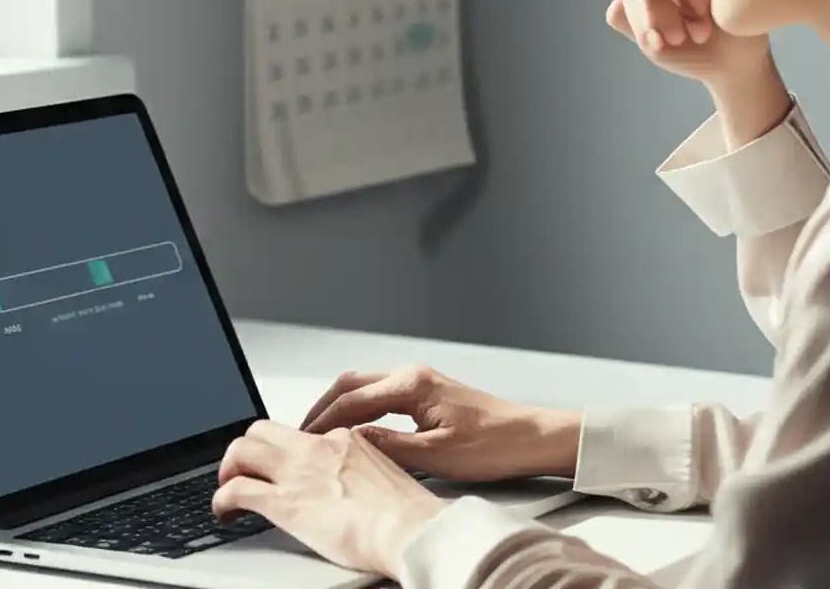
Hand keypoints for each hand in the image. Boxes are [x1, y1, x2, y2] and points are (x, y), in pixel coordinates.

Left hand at [213, 420, 444, 577]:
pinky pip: (235, 490)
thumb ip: (364, 472)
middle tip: (245, 471)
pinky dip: (221, 500)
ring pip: (241, 450)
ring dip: (228, 469)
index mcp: (344, 440)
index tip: (279, 465)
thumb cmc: (408, 514)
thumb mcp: (386, 476)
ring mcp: (297, 472)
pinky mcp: (284, 501)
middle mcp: (317, 447)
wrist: (411, 529)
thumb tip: (356, 487)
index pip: (301, 434)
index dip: (283, 451)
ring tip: (228, 489)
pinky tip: (225, 513)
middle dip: (247, 449)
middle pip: (262, 429)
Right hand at [300, 365, 581, 481]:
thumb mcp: (436, 454)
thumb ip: (388, 446)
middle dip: (321, 407)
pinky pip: (381, 395)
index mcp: (411, 385)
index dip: (321, 421)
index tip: (300, 438)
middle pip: (351, 384)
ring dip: (339, 407)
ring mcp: (420, 382)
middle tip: (299, 432)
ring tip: (318, 432)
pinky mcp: (427, 394)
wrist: (530, 438)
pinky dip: (359, 409)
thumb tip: (349, 441)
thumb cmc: (493, 444)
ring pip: (364, 387)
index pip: (351, 400)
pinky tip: (353, 429)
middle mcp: (412, 375)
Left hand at [608, 0, 791, 147]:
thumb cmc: (692, 51)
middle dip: (659, 9)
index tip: (662, 43)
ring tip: (700, 29)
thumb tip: (614, 6)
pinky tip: (710, 12)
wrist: (735, 60)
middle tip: (680, 38)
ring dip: (680, 0)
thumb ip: (631, 24)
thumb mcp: (655, 46)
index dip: (641, 10)